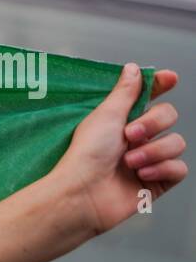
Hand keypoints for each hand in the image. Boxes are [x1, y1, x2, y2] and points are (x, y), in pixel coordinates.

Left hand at [52, 64, 184, 236]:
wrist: (83, 193)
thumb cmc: (85, 155)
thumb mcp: (105, 116)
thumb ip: (124, 92)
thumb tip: (132, 68)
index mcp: (121, 121)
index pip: (148, 97)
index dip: (160, 85)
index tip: (169, 78)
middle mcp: (136, 139)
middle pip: (169, 116)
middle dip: (154, 123)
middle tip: (130, 135)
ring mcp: (147, 160)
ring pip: (176, 143)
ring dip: (154, 151)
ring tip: (129, 162)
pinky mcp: (156, 183)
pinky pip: (179, 168)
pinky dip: (162, 169)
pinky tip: (142, 175)